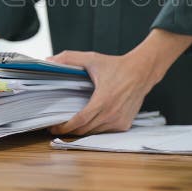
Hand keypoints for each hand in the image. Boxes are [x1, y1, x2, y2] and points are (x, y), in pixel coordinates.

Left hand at [49, 29, 191, 135]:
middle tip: (58, 126)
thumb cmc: (117, 66)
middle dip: (69, 130)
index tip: (53, 127)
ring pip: (94, 132)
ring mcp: (119, 121)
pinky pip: (105, 131)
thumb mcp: (92, 59)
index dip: (64, 127)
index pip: (79, 121)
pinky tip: (91, 119)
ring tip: (72, 123)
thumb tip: (49, 60)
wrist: (142, 71)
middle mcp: (112, 114)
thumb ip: (69, 58)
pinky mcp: (125, 124)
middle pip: (84, 130)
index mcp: (103, 100)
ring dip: (83, 129)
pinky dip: (96, 127)